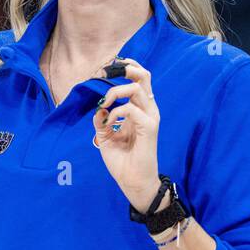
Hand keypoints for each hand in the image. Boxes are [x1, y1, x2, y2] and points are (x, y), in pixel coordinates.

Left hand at [91, 59, 161, 210]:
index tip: (105, 69)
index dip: (124, 68)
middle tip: (104, 73)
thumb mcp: (105, 136)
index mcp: (139, 109)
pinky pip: (131, 109)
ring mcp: (150, 118)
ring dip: (115, 90)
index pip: (138, 78)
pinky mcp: (149, 128)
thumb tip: (99, 107)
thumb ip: (101, 120)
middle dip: (124, 68)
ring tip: (104, 102)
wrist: (132, 181)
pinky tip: (109, 122)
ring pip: (137, 88)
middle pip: (144, 75)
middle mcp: (147, 109)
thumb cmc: (122, 160)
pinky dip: (116, 111)